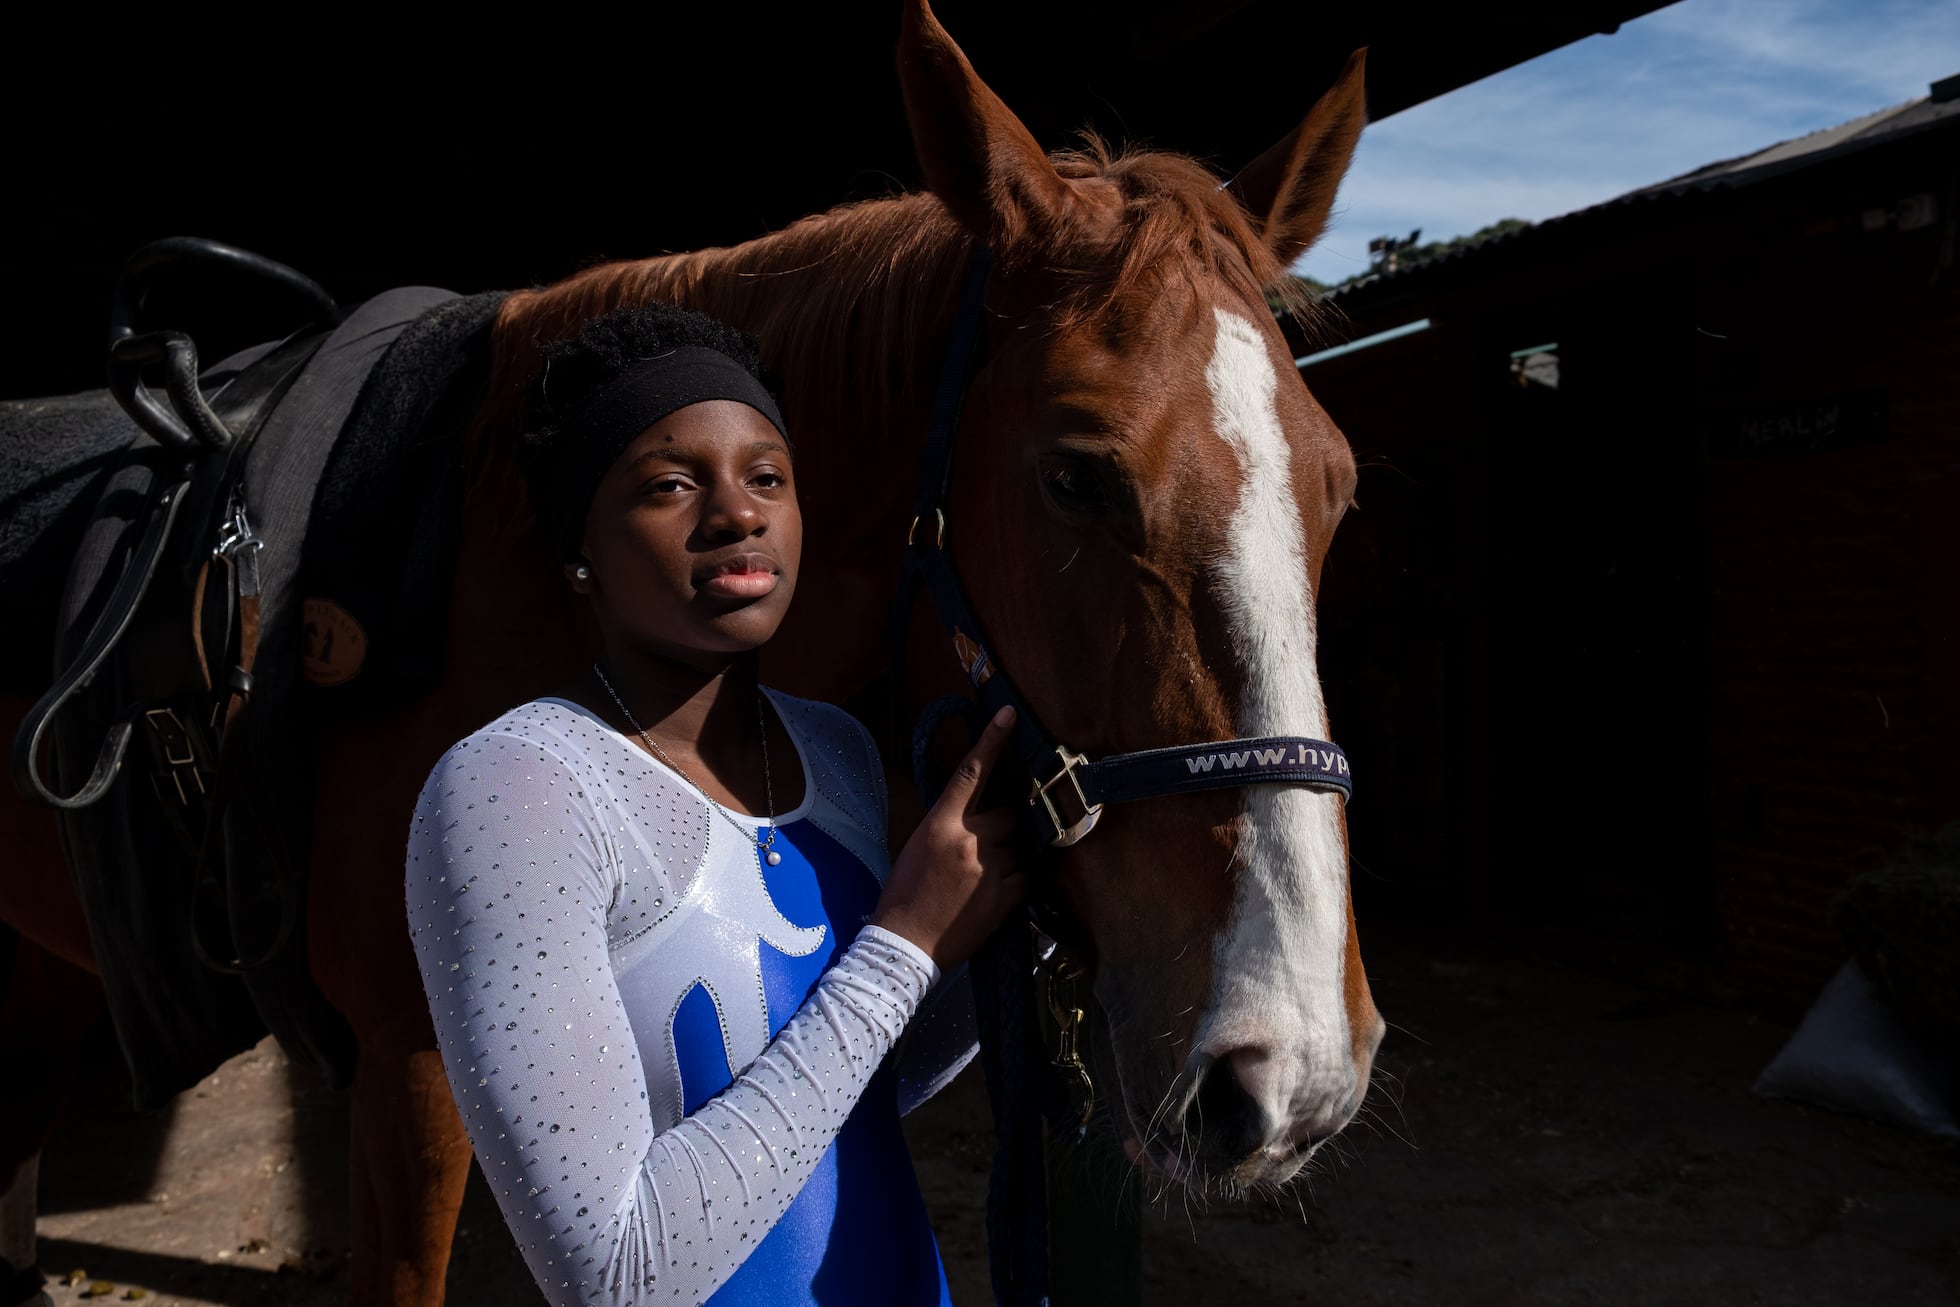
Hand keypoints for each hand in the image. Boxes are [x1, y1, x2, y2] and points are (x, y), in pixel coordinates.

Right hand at [870, 706, 1027, 970]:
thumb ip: (949, 825)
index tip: (1009, 715)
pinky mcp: (1005, 896)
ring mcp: (990, 867)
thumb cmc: (904, 894)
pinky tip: (989, 898)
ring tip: (978, 883)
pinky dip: (1013, 886)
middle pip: (1008, 815)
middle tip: (982, 851)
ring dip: (1006, 861)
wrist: (905, 942)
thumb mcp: (918, 846)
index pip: (970, 772)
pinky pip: (1024, 879)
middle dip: (1001, 829)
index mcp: (941, 823)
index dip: (992, 740)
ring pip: (1018, 849)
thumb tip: (976, 815)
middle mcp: (969, 839)